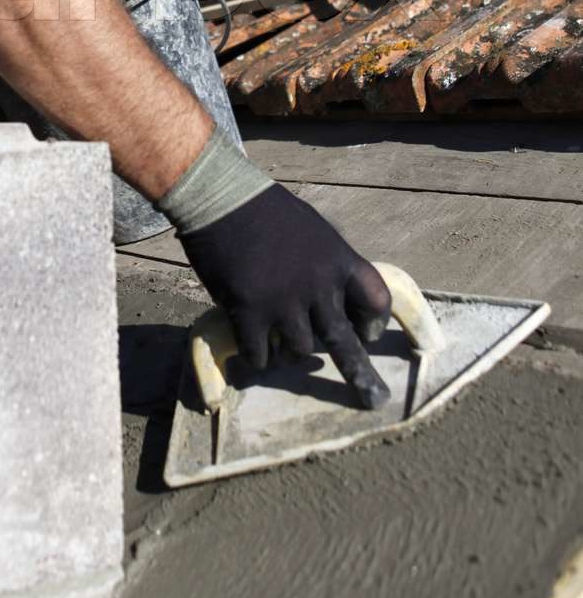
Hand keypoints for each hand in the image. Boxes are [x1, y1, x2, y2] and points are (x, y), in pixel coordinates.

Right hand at [180, 184, 392, 408]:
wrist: (220, 197)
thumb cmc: (264, 208)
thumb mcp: (311, 229)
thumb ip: (326, 263)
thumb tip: (331, 295)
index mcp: (339, 259)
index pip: (376, 301)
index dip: (373, 322)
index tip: (365, 334)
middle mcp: (318, 285)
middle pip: (345, 340)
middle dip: (360, 374)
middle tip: (374, 400)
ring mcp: (283, 301)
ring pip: (300, 350)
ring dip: (291, 354)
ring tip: (279, 347)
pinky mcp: (249, 312)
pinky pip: (260, 354)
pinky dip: (257, 358)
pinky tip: (251, 352)